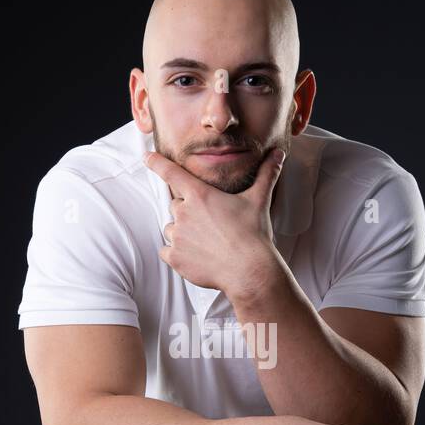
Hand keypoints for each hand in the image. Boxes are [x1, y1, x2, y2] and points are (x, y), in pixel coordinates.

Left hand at [145, 146, 285, 296]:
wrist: (249, 271)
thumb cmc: (253, 234)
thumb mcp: (259, 200)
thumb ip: (266, 174)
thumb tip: (278, 154)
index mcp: (200, 195)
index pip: (171, 173)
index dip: (157, 163)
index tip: (146, 157)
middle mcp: (183, 213)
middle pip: (176, 205)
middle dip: (188, 212)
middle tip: (210, 224)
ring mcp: (177, 237)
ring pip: (171, 229)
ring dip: (182, 233)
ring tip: (206, 242)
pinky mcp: (175, 258)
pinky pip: (166, 252)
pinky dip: (177, 253)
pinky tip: (196, 256)